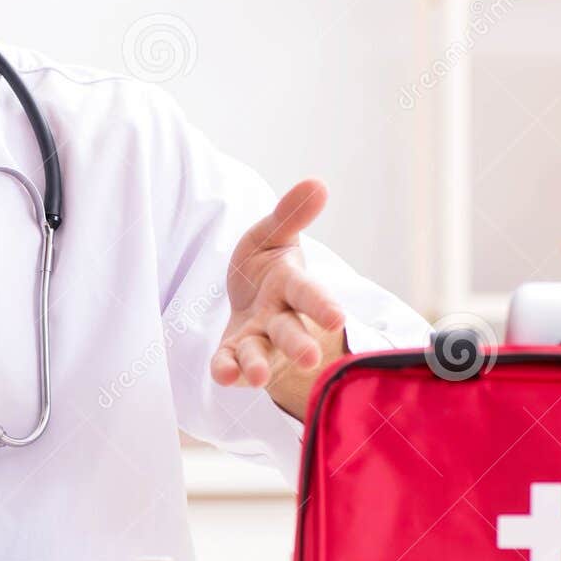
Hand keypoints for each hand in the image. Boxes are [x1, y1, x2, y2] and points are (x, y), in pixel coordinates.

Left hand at [211, 179, 346, 408]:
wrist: (249, 299)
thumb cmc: (267, 266)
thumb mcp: (274, 235)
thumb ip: (291, 214)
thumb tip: (317, 183)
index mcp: (292, 286)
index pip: (310, 294)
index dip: (322, 305)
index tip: (337, 319)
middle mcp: (281, 318)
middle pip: (291, 332)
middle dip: (299, 345)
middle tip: (308, 359)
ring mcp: (260, 340)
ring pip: (261, 354)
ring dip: (259, 365)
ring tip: (256, 377)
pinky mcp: (235, 353)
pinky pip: (230, 364)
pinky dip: (227, 371)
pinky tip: (223, 375)